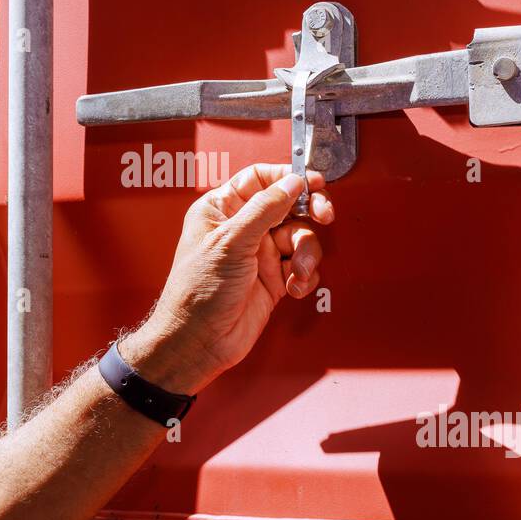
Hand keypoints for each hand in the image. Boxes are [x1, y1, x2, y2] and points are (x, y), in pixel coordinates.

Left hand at [119, 164, 334, 395]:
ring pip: (300, 237)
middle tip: (324, 215)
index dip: (287, 177)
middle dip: (309, 210)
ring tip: (298, 270)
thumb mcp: (230, 242)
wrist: (199, 342)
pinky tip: (293, 287)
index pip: (259, 179)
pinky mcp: (274, 279)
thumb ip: (264, 209)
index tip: (312, 182)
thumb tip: (290, 183)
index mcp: (222, 209)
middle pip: (288, 205)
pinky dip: (304, 276)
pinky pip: (302, 267)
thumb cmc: (196, 293)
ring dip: (306, 252)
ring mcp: (260, 254)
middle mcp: (243, 228)